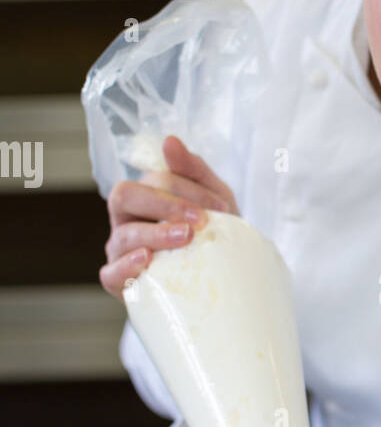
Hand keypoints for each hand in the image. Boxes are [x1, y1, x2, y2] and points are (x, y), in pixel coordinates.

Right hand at [99, 135, 238, 299]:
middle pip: (124, 196)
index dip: (187, 190)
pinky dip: (126, 266)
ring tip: (185, 238)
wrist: (224, 277)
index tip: (219, 208)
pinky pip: (111, 273)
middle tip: (199, 221)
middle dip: (163, 205)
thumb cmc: (213, 233)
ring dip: (156, 234)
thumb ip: (193, 169)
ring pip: (123, 235)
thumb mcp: (214, 198)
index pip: (154, 180)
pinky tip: (148, 259)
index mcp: (145, 195)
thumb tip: (169, 142)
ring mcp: (119, 250)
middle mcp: (126, 219)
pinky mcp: (119, 283)